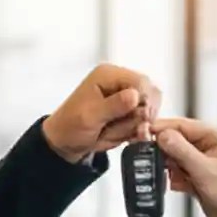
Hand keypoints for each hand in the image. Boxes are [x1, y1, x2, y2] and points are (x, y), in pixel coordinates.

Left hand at [42, 64, 160, 163]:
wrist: (65, 142)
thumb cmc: (70, 126)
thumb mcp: (89, 116)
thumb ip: (113, 106)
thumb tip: (135, 96)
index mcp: (108, 74)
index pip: (141, 81)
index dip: (144, 100)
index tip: (139, 117)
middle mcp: (120, 82)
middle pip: (151, 95)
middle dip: (138, 116)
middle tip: (120, 127)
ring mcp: (126, 97)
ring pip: (149, 111)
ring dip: (133, 126)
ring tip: (111, 130)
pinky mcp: (129, 112)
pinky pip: (143, 122)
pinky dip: (133, 131)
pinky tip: (116, 134)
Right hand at [151, 117, 216, 216]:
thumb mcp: (206, 171)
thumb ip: (182, 151)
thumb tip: (163, 135)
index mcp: (216, 137)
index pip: (183, 125)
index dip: (162, 128)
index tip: (144, 133)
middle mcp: (209, 146)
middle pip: (176, 140)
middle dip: (165, 152)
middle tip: (152, 159)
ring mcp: (202, 161)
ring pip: (175, 157)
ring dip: (170, 168)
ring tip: (174, 178)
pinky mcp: (197, 175)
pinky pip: (178, 171)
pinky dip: (175, 179)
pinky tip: (179, 186)